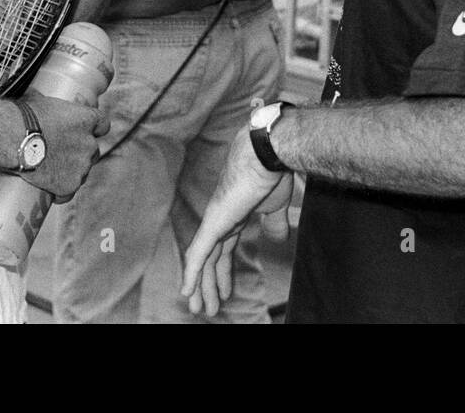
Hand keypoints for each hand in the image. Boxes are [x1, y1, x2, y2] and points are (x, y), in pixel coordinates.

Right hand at [15, 93, 108, 199]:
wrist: (13, 140)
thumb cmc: (24, 116)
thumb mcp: (41, 100)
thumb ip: (48, 105)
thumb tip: (37, 97)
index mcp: (87, 119)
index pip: (103, 124)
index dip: (94, 129)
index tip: (84, 131)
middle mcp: (89, 144)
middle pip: (93, 151)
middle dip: (80, 152)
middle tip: (60, 153)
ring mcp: (81, 166)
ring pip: (82, 172)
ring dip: (71, 171)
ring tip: (49, 171)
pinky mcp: (69, 185)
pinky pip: (68, 192)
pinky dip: (60, 191)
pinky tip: (49, 189)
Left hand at [180, 125, 290, 316]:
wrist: (269, 155)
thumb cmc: (272, 174)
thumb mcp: (275, 207)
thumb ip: (273, 224)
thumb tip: (277, 238)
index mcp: (234, 215)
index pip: (224, 249)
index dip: (223, 272)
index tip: (224, 292)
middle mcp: (221, 218)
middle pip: (211, 258)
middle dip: (209, 284)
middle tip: (207, 308)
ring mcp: (215, 220)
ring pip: (203, 260)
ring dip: (200, 286)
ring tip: (200, 309)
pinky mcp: (214, 221)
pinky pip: (198, 252)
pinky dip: (191, 273)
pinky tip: (187, 291)